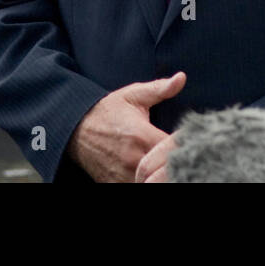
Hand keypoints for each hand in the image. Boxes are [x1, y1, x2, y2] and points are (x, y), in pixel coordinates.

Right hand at [66, 72, 186, 182]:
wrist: (76, 129)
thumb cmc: (108, 110)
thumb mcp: (133, 95)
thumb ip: (160, 88)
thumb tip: (181, 77)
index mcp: (141, 135)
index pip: (175, 149)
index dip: (184, 146)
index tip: (188, 141)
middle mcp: (133, 159)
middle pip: (166, 170)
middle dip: (174, 164)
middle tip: (179, 155)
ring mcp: (123, 175)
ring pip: (152, 182)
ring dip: (160, 175)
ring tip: (165, 164)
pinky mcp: (114, 184)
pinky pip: (137, 187)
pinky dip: (147, 182)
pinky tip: (151, 173)